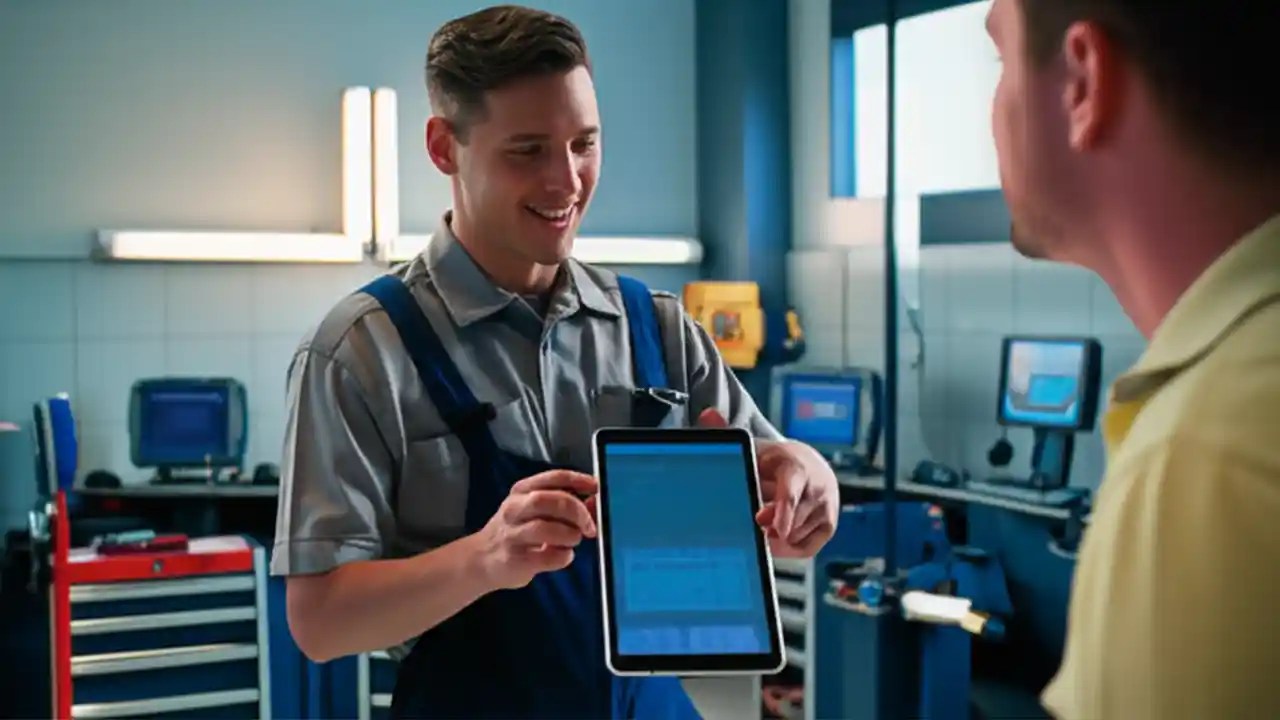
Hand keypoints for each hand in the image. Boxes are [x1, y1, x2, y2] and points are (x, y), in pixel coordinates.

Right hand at [474, 470, 598, 589]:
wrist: (481, 559)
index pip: (554, 478)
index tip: (596, 487)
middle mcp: (514, 509)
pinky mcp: (514, 559)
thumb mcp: (535, 511)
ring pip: (545, 529)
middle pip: (548, 501)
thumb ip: (564, 504)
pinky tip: (562, 556)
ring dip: (569, 535)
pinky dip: (563, 556)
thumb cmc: (516, 531)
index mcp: (521, 491)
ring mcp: (512, 535)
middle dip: (576, 511)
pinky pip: (546, 557)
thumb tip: (596, 501)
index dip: (579, 481)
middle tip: (589, 525)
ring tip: (572, 540)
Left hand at [698, 409, 837, 557]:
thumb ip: (727, 432)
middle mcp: (817, 485)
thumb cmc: (773, 460)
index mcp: (796, 464)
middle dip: (768, 527)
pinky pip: (805, 548)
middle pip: (789, 520)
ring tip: (766, 517)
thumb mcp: (753, 447)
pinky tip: (775, 536)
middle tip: (752, 522)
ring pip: (793, 536)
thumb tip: (707, 414)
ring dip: (775, 535)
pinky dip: (787, 548)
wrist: (807, 465)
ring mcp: (826, 506)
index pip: (790, 490)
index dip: (778, 510)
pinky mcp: (829, 525)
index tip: (761, 521)